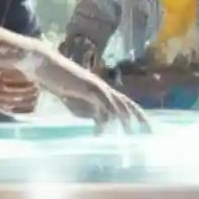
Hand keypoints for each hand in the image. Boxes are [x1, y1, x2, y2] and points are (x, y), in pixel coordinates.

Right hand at [27, 49, 149, 132]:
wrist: (47, 66)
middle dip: (140, 118)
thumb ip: (92, 113)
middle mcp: (105, 88)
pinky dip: (108, 112)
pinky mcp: (88, 86)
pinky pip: (103, 100)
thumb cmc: (61, 83)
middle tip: (151, 132)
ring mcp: (97, 86)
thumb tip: (105, 125)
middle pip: (128, 103)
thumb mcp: (78, 104)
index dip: (138, 116)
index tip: (147, 129)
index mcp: (104, 92)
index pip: (126, 104)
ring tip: (132, 133)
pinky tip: (112, 122)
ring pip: (118, 103)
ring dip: (126, 118)